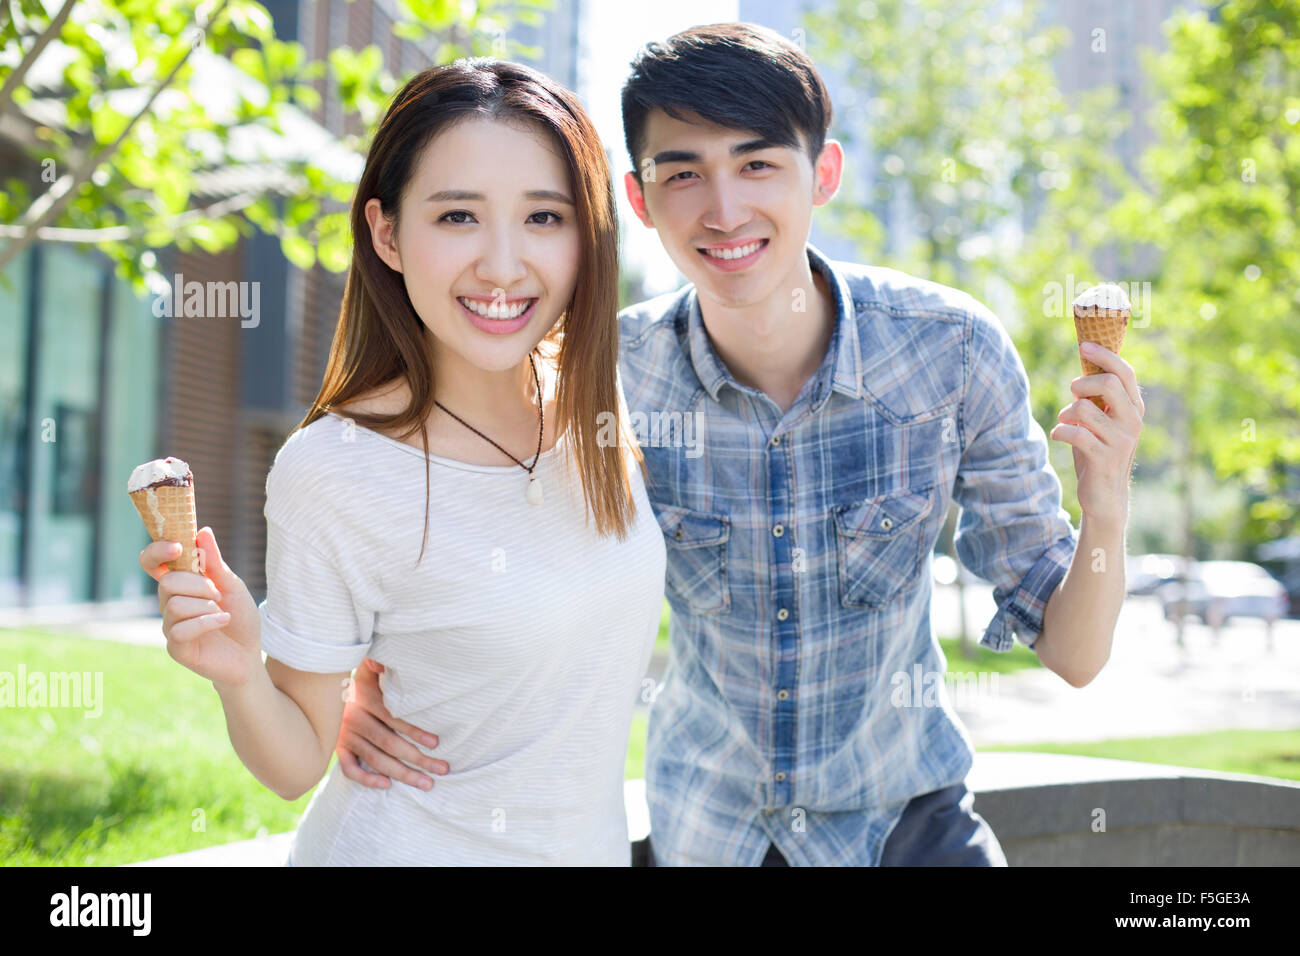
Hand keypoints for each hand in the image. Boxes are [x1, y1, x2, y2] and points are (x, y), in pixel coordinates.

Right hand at [140, 527, 260, 689]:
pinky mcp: (176, 648)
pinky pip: (181, 629)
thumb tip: (202, 531)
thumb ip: (214, 562)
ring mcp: (170, 626)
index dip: (157, 552)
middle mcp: (169, 604)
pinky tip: (223, 621)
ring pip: (175, 605)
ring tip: (222, 613)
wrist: (250, 654)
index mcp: (180, 585)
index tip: (178, 547)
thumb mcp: (232, 585)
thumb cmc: (239, 618)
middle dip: (199, 585)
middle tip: (218, 595)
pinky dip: (208, 622)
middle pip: (167, 582)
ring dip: (206, 606)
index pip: (152, 563)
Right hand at [337, 658, 448, 789]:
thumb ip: (380, 664)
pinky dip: (366, 779)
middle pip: (388, 743)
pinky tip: (387, 785)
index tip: (435, 743)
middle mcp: (353, 719)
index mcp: (364, 699)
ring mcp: (344, 736)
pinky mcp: (338, 748)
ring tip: (426, 783)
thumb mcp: (369, 667)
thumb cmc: (358, 678)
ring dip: (402, 774)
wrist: (322, 689)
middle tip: (441, 769)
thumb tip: (387, 661)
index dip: (413, 731)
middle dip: (417, 758)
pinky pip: (349, 769)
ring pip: (375, 759)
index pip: (392, 719)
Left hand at [1049, 343, 1144, 529]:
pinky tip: (1060, 435)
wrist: (1105, 495)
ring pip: (1084, 408)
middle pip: (1107, 383)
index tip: (1083, 345)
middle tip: (1072, 394)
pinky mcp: (1105, 457)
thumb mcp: (1100, 421)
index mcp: (1134, 408)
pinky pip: (1075, 433)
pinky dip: (1061, 431)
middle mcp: (1133, 421)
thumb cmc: (1097, 451)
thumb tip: (1081, 372)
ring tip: (1065, 422)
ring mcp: (1121, 440)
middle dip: (1080, 384)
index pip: (1124, 372)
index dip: (1104, 355)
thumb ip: (1096, 399)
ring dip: (1066, 413)